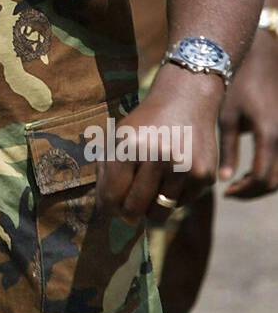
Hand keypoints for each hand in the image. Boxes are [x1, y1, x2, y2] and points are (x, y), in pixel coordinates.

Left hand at [96, 66, 221, 223]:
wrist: (187, 99)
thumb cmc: (146, 122)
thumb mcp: (120, 136)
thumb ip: (108, 171)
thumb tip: (107, 211)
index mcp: (131, 144)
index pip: (112, 194)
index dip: (108, 206)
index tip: (110, 208)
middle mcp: (159, 155)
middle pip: (134, 209)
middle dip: (127, 213)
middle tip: (127, 209)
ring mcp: (184, 167)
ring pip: (159, 212)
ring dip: (151, 206)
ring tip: (151, 186)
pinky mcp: (204, 176)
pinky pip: (180, 204)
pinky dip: (173, 197)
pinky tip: (173, 175)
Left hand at [219, 31, 277, 197]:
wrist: (261, 56)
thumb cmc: (237, 83)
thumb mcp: (227, 116)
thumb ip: (228, 150)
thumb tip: (225, 179)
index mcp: (269, 135)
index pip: (261, 178)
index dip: (244, 191)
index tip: (225, 192)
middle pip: (275, 182)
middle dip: (253, 191)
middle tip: (232, 192)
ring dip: (264, 183)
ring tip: (240, 182)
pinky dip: (272, 170)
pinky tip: (253, 168)